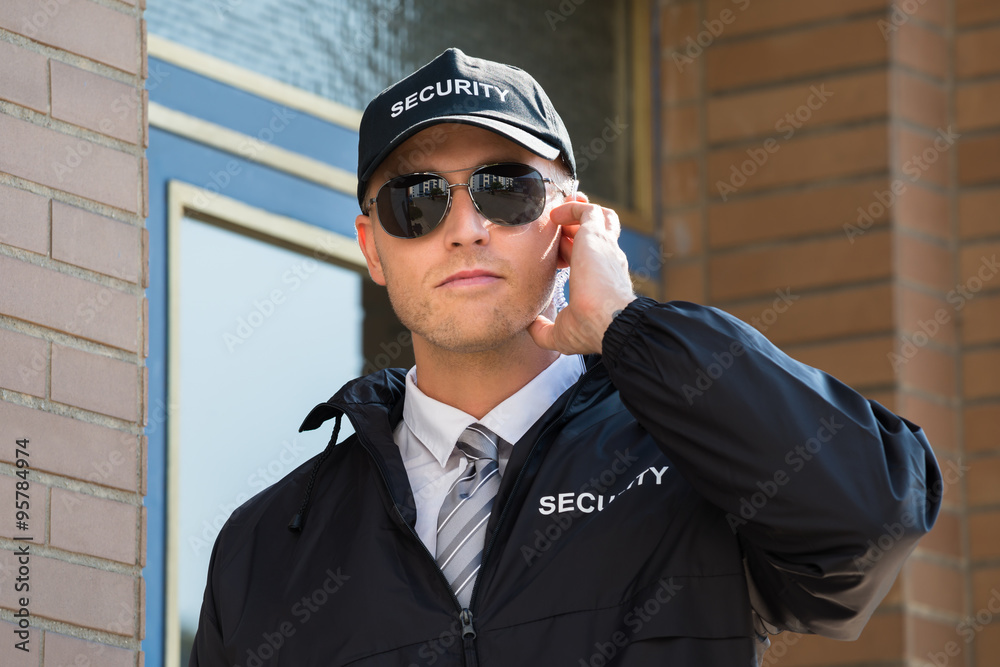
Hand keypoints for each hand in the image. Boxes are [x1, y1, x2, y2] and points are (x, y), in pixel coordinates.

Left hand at [528, 196, 635, 353]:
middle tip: (558, 219)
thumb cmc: (591, 330)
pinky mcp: (596, 235)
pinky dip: (571, 208)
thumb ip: (543, 328)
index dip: (571, 249)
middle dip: (578, 223)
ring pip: (598, 216)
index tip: (556, 251)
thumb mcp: (561, 332)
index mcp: (602, 280)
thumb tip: (529, 325)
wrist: (607, 321)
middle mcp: (607, 260)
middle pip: (598, 231)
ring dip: (578, 209)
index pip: (590, 256)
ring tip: (558, 210)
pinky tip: (554, 215)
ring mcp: (604, 246)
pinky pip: (587, 210)